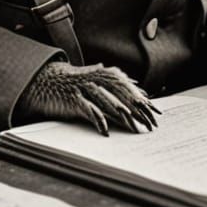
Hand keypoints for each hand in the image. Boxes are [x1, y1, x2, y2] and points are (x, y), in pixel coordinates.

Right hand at [15, 61, 160, 135]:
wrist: (49, 82)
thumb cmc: (80, 86)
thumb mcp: (101, 84)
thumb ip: (120, 90)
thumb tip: (143, 98)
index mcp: (108, 75)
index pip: (131, 89)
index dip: (144, 103)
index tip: (156, 116)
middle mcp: (99, 79)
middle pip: (122, 95)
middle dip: (138, 110)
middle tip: (149, 126)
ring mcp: (85, 88)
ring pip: (107, 101)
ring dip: (121, 115)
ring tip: (132, 126)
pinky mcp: (73, 99)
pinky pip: (88, 109)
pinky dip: (98, 119)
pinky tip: (105, 131)